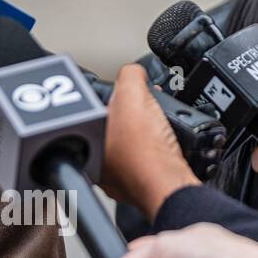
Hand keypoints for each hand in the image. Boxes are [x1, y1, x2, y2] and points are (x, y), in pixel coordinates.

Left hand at [98, 63, 200, 220]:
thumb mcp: (132, 94)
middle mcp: (98, 167)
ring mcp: (121, 179)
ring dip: (147, 132)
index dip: (113, 98)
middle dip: (132, 115)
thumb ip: (129, 75)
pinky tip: (165, 143)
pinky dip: (159, 149)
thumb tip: (134, 72)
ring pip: (133, 145)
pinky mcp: (144, 186)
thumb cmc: (145, 150)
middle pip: (115, 128)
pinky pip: (150, 160)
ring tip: (158, 124)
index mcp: (84, 144)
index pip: (93, 112)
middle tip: (147, 109)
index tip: (128, 96)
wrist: (172, 183)